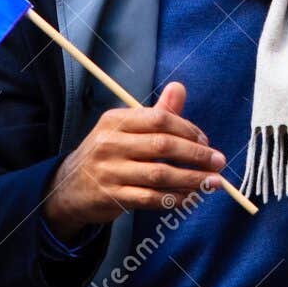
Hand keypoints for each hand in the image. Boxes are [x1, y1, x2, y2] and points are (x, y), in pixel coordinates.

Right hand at [41, 81, 225, 240]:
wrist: (68, 187)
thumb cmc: (108, 153)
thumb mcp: (125, 128)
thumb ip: (156, 112)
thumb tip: (180, 88)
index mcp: (115, 120)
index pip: (159, 119)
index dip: (188, 129)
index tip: (206, 141)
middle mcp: (110, 144)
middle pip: (162, 146)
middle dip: (196, 154)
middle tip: (219, 161)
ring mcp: (109, 172)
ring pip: (160, 175)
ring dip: (192, 179)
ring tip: (214, 182)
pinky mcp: (112, 197)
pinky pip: (150, 198)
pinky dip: (174, 198)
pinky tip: (190, 197)